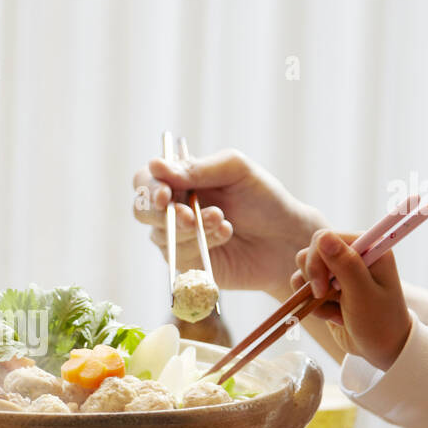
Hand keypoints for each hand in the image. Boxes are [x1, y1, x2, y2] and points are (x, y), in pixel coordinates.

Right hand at [133, 150, 325, 295]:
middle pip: (141, 211)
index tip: (165, 194)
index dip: (148, 187)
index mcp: (181, 180)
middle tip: (189, 217)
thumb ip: (198, 168)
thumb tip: (155, 165)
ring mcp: (178, 237)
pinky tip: (225, 234)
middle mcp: (174, 208)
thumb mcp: (236, 170)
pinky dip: (201, 244)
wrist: (285, 239)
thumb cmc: (264, 199)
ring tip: (223, 221)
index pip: (146, 179)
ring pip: (161, 235)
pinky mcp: (187, 262)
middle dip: (162, 214)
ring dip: (191, 229)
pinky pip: (178, 256)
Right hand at [291, 230, 411, 370]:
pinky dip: (314, 305)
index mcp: (368, 248)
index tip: (322, 288)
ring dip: (314, 295)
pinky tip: (333, 316)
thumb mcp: (363, 294)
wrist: (382, 349)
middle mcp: (353, 255)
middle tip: (326, 298)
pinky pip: (305, 288)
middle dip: (314, 279)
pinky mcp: (328, 288)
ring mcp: (339, 272)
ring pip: (304, 271)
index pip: (325, 239)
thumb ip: (345, 264)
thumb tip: (323, 236)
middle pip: (311, 253)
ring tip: (335, 310)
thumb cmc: (380, 322)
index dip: (318, 262)